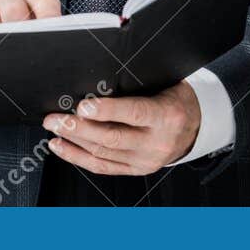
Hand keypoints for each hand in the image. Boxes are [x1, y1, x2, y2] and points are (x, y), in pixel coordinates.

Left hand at [44, 81, 200, 174]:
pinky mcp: (137, 170)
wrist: (195, 125)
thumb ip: (135, 86)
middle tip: (56, 118)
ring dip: (73, 141)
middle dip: (79, 128)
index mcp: (167, 116)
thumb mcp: (164, 84)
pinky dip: (79, 157)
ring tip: (54, 128)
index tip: (83, 106)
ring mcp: (147, 160)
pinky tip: (63, 147)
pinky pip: (103, 167)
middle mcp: (157, 142)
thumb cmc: (175, 98)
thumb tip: (98, 79)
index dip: (107, 110)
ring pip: (103, 154)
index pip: (134, 113)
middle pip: (112, 138)